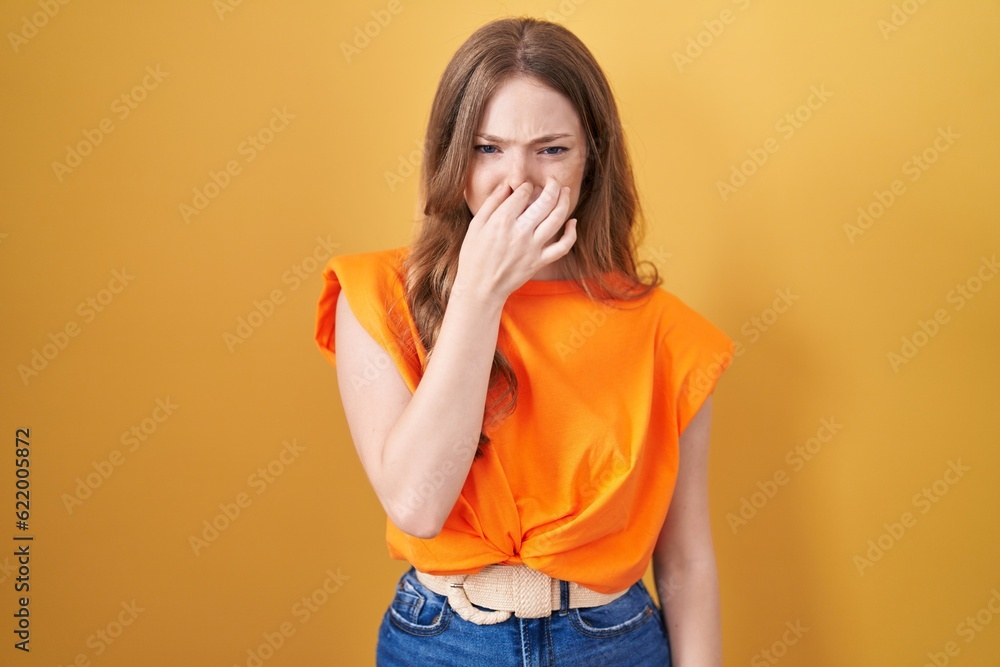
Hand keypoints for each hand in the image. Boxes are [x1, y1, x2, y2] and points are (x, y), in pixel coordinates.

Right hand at [454, 175, 577, 302]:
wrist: (480, 288)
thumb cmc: (474, 256)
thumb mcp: (476, 225)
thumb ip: (492, 203)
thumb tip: (507, 185)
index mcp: (502, 220)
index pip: (523, 192)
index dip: (527, 185)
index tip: (526, 186)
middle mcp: (520, 231)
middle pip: (545, 201)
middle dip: (552, 185)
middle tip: (553, 181)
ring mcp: (533, 247)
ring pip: (557, 218)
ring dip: (564, 201)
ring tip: (566, 191)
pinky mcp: (540, 261)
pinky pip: (563, 246)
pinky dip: (571, 233)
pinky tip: (572, 222)